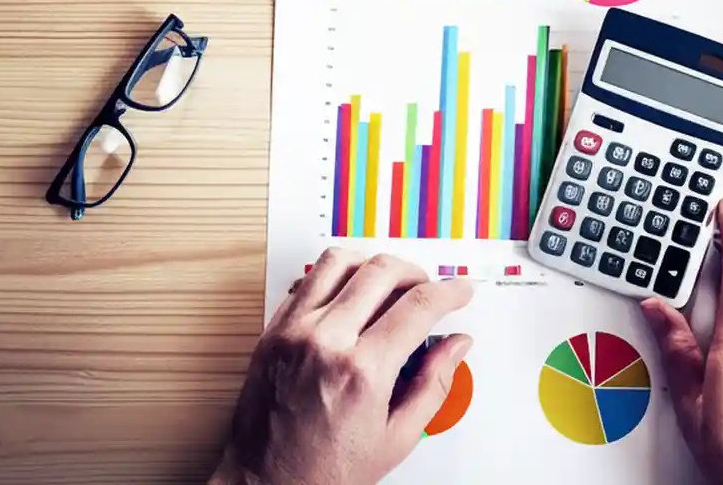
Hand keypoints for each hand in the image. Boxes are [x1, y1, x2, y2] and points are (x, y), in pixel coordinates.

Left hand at [211, 249, 473, 484]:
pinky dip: (335, 277)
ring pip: (339, 261)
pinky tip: (349, 296)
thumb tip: (457, 346)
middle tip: (428, 290)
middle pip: (382, 271)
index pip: (419, 305)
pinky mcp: (272, 331)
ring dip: (373, 265)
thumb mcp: (395, 438)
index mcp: (362, 371)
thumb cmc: (324, 471)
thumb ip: (433, 384)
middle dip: (417, 273)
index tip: (460, 292)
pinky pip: (305, 281)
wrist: (262, 483)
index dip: (450, 292)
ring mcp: (293, 331)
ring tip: (389, 285)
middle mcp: (325, 341)